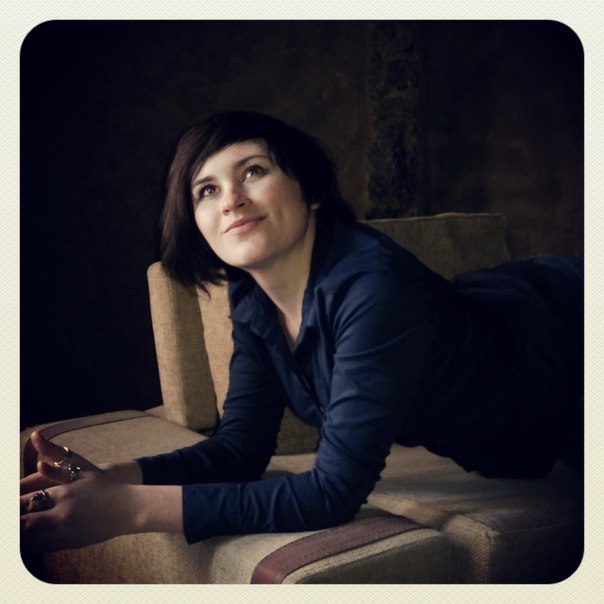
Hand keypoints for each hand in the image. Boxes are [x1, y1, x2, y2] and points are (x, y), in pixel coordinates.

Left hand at [20, 431, 133, 552]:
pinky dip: (29, 544)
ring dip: (19, 533)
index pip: (25, 502)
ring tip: (17, 526)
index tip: (10, 502)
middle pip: (23, 523)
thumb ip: (55, 453)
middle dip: (14, 520)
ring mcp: (65, 533)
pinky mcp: (68, 544)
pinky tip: (27, 536)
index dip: (13, 504)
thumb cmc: (104, 485)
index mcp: (63, 494)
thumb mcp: (81, 467)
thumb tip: (35, 436)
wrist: (128, 509)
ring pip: (29, 540)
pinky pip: (40, 548)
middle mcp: (61, 515)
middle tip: (11, 517)